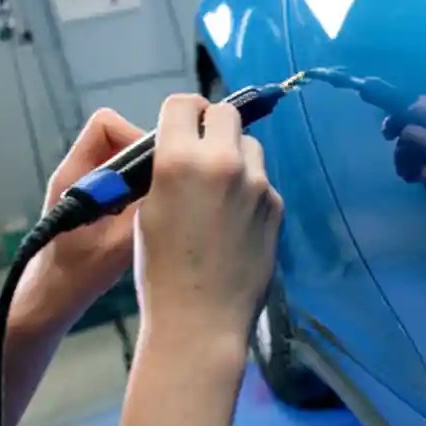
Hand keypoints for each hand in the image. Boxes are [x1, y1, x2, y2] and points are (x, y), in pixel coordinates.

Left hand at [24, 108, 147, 322]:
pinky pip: (126, 177)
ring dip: (146, 174)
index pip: (106, 125)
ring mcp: (88, 185)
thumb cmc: (76, 274)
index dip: (134, 136)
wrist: (52, 298)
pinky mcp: (98, 199)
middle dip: (147, 157)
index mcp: (75, 174)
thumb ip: (144, 210)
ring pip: (126, 158)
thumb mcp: (119, 244)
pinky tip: (150, 215)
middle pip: (120, 138)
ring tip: (158, 202)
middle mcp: (79, 171)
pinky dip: (142, 188)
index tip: (154, 167)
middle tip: (165, 186)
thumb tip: (174, 184)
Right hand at [133, 94, 283, 342]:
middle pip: (224, 114)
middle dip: (211, 126)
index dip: (179, 114)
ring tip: (218, 192)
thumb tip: (184, 147)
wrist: (201, 320)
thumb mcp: (148, 209)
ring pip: (249, 146)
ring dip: (234, 156)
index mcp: (180, 160)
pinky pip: (262, 181)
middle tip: (201, 152)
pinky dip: (249, 190)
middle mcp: (223, 162)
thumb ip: (169, 169)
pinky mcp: (276, 205)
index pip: (183, 104)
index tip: (180, 126)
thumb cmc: (161, 270)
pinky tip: (235, 222)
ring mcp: (257, 184)